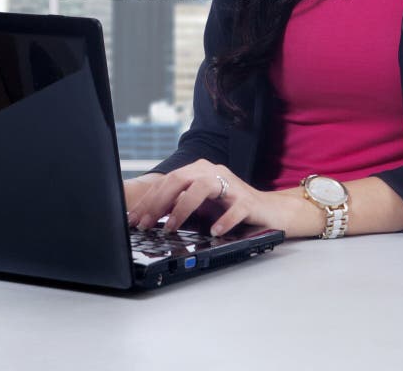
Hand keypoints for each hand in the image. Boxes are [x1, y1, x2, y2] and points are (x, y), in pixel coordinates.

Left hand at [126, 159, 294, 236]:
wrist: (269, 210)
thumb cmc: (230, 208)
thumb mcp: (200, 206)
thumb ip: (178, 206)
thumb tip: (148, 218)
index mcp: (198, 171)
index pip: (167, 182)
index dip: (148, 200)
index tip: (133, 219)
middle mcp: (213, 172)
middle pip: (180, 179)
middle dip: (158, 202)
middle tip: (144, 224)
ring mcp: (232, 185)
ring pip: (203, 188)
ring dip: (183, 207)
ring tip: (170, 227)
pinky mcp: (249, 201)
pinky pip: (235, 208)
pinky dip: (224, 219)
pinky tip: (214, 231)